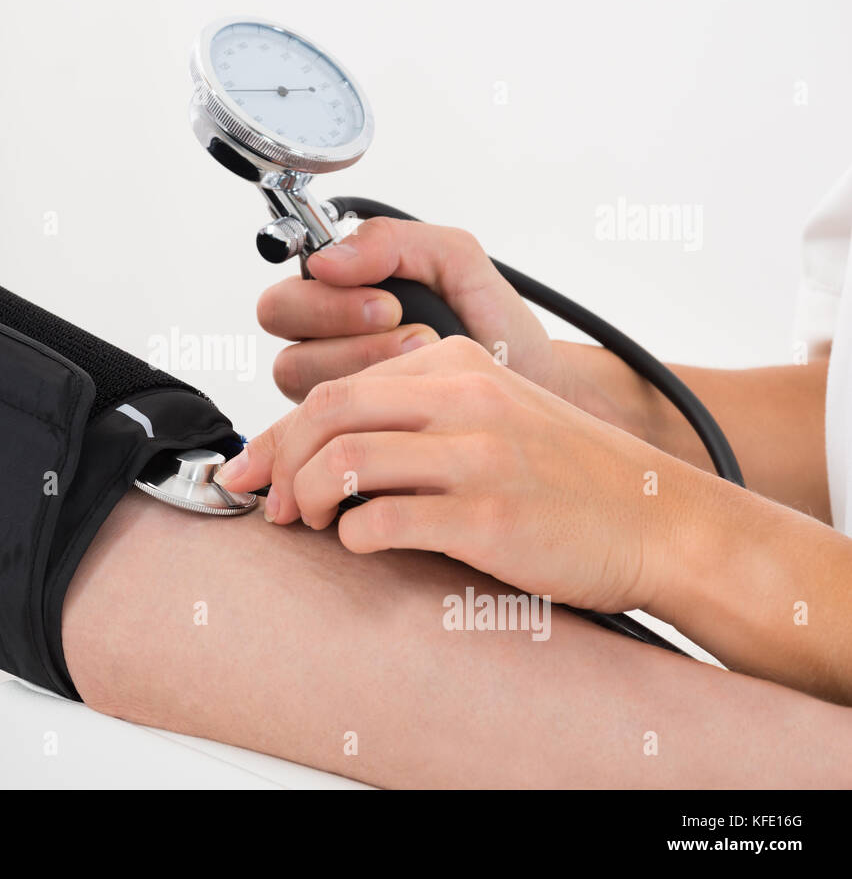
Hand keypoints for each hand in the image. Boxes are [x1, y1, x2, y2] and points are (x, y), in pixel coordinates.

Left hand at [216, 335, 717, 613]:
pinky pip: (385, 521)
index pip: (334, 385)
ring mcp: (478, 455)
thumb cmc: (566, 475)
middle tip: (273, 505)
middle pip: (327, 414)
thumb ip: (414, 413)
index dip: (277, 434)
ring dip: (308, 499)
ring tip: (313, 524)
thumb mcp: (492, 412)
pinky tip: (361, 545)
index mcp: (458, 363)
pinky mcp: (490, 516)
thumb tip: (320, 446)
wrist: (658, 520)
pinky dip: (354, 538)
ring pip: (345, 461)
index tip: (250, 469)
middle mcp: (464, 398)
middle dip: (279, 463)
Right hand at [257, 217, 574, 403]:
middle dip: (339, 330)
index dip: (326, 302)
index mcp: (334, 293)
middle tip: (402, 329)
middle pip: (281, 338)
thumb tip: (328, 257)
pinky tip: (415, 395)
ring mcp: (331, 391)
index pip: (283, 299)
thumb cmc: (490, 322)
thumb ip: (392, 241)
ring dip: (365, 367)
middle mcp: (321, 344)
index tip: (388, 304)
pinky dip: (374, 405)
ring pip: (301, 381)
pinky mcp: (348, 431)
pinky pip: (329, 422)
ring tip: (423, 359)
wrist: (530, 380)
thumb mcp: (453, 259)